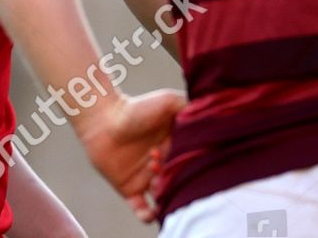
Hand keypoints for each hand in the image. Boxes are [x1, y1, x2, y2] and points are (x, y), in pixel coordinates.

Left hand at [74, 89, 186, 221]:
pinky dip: (148, 216)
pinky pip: (141, 209)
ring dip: (164, 194)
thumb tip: (213, 119)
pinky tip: (152, 213)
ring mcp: (148, 177)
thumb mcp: (170, 102)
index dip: (190, 160)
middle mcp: (164, 163)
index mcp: (176, 145)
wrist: (103, 119)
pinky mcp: (130, 189)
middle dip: (176, 177)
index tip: (183, 155)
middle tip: (163, 166)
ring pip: (164, 195)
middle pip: (179, 178)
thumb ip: (191, 110)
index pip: (191, 159)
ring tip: (155, 181)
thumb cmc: (137, 107)